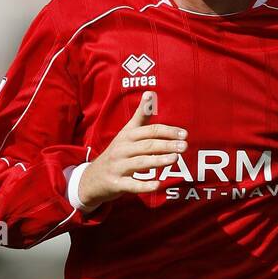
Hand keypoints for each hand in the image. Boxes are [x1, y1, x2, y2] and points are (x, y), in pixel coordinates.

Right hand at [78, 91, 186, 210]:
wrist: (93, 178)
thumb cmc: (117, 153)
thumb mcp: (126, 133)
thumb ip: (140, 116)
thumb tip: (150, 93)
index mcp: (127, 136)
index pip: (149, 131)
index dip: (167, 131)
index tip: (184, 133)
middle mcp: (122, 149)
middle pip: (147, 145)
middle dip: (166, 144)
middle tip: (184, 146)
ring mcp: (118, 166)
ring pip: (140, 162)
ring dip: (158, 160)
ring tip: (175, 159)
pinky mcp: (116, 183)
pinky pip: (131, 184)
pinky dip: (144, 185)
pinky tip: (157, 184)